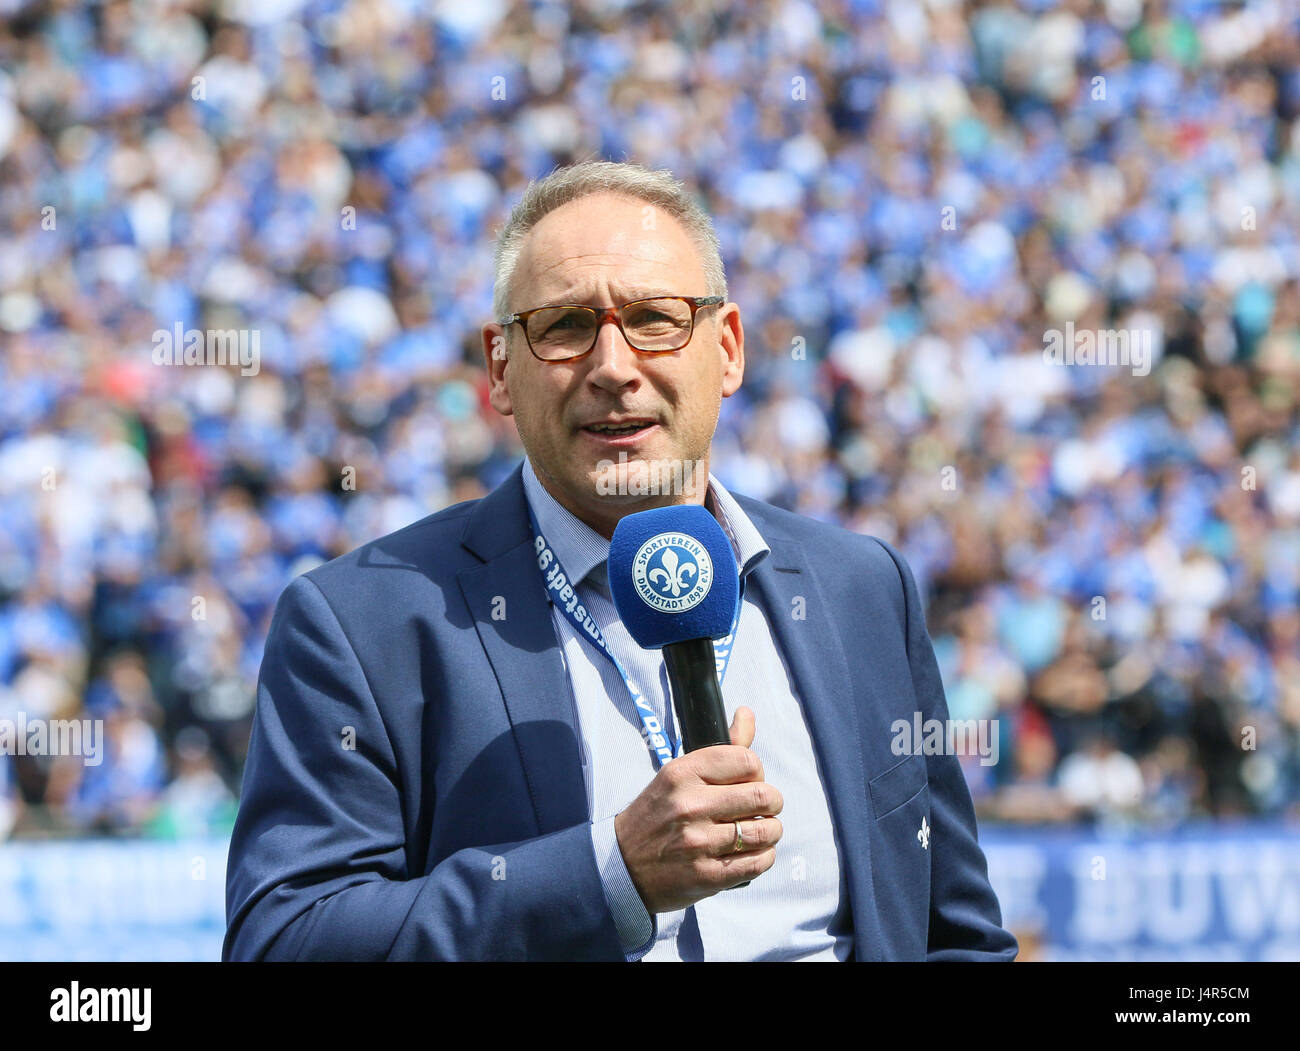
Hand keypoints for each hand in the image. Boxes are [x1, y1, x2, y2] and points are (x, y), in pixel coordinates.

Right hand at [613, 706, 783, 913]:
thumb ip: (721, 747)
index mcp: (683, 773)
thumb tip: (746, 713)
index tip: (750, 781)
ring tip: (760, 831)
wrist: (623, 864)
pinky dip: (764, 857)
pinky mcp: (707, 875)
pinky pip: (758, 862)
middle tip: (763, 807)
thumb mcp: (679, 774)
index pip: (747, 760)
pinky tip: (752, 852)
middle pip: (763, 795)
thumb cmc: (658, 814)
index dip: (757, 771)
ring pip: (766, 831)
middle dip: (772, 802)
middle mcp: (690, 805)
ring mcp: (698, 842)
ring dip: (771, 831)